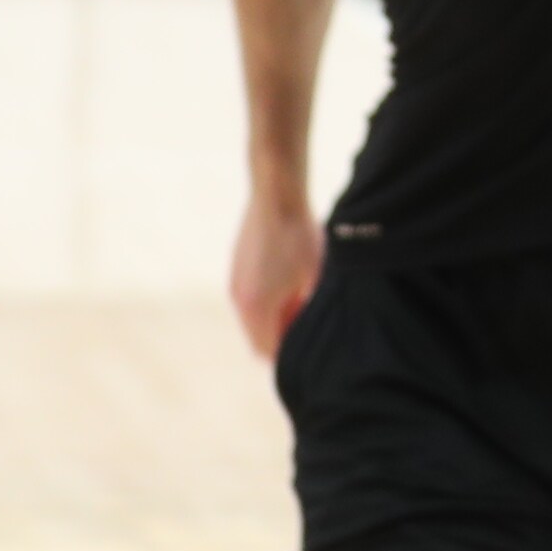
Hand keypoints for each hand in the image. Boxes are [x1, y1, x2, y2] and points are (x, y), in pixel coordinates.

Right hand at [230, 194, 321, 359]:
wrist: (276, 196)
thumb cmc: (301, 236)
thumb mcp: (316, 276)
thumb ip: (311, 309)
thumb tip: (317, 331)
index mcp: (256, 307)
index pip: (268, 351)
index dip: (291, 354)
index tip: (313, 347)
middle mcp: (239, 300)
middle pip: (258, 338)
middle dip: (284, 337)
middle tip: (310, 322)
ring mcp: (234, 284)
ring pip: (254, 319)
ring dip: (277, 318)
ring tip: (303, 298)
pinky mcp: (237, 270)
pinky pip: (251, 301)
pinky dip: (269, 302)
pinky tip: (291, 283)